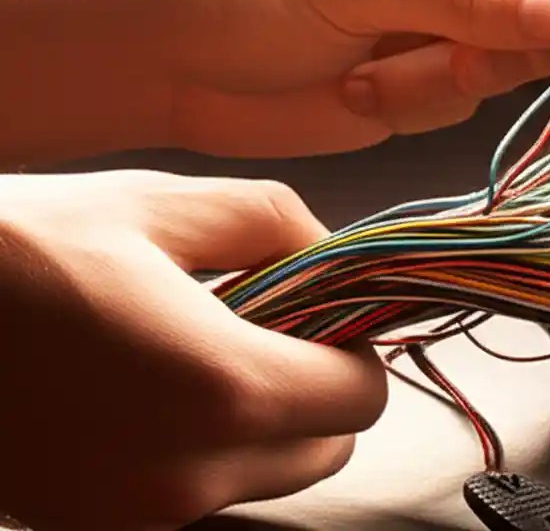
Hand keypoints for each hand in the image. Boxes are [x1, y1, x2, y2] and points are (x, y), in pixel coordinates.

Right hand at [0, 171, 386, 529]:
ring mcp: (141, 513)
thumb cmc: (19, 248)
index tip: (320, 311)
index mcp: (225, 392)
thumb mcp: (160, 204)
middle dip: (317, 389)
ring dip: (264, 424)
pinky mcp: (98, 525)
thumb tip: (330, 256)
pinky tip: (150, 391)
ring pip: (268, 477)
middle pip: (325, 448)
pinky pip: (200, 493)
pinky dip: (204, 450)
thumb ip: (276, 225)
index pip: (362, 396)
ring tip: (197, 353)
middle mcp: (191, 474)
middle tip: (267, 328)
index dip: (354, 346)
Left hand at [145, 0, 549, 156]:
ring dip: (463, 70)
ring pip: (521, 49)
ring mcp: (445, 11)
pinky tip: (362, 85)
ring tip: (385, 66)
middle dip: (532, 25)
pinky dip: (427, 99)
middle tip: (504, 51)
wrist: (163, 60)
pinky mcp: (431, 71)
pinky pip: (476, 94)